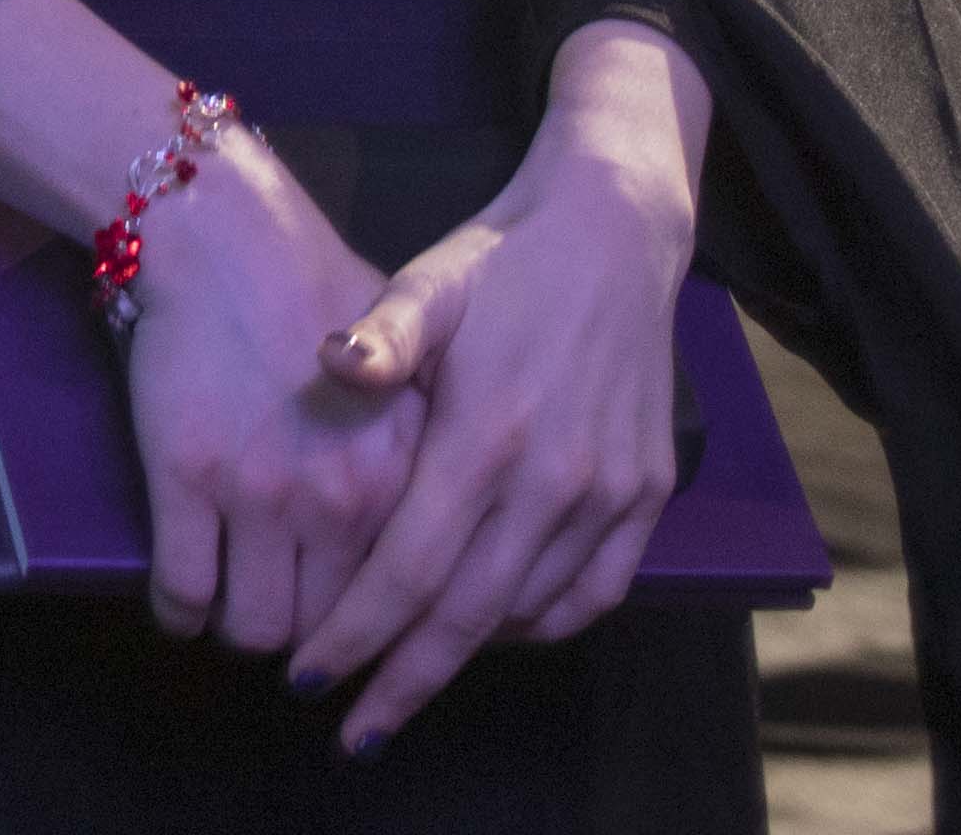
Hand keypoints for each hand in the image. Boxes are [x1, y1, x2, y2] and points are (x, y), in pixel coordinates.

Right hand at [112, 129, 424, 662]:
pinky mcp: (184, 478)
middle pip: (328, 630)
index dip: (379, 628)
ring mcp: (259, 492)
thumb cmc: (318, 289)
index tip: (357, 631)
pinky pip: (182, 593)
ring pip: (254, 628)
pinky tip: (182, 601)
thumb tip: (444, 520)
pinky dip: (179, 614)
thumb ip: (422, 451)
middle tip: (288, 617)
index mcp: (403, 473)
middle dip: (308, 642)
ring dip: (241, 629)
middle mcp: (341, 497)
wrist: (224, 233)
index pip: (407, 600)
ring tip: (233, 605)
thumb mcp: (409, 371)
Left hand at [291, 24, 710, 748]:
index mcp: (486, 435)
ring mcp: (610, 493)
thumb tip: (330, 364)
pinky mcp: (648, 494)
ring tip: (408, 678)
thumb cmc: (500, 262)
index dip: (359, 632)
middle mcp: (554, 479)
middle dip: (404, 678)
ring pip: (529, 611)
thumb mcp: (427, 283)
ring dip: (467, 655)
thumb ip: (382, 336)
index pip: (409, 570)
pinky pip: (595, 592)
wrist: (616, 232)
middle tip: (353, 727)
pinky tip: (495, 628)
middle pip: (466, 615)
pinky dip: (543, 623)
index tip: (312, 677)